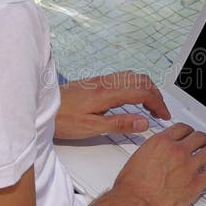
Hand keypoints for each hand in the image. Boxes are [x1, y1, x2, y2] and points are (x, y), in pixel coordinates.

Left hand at [54, 71, 170, 139]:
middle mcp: (106, 83)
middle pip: (142, 81)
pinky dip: (136, 86)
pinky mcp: (95, 83)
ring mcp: (101, 81)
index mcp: (108, 93)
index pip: (143, 93)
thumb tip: (143, 122)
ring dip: (147, 88)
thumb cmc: (62, 119)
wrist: (41, 108)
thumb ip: (120, 124)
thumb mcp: (92, 128)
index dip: (158, 103)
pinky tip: (132, 97)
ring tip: (150, 105)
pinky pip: (123, 78)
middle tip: (161, 111)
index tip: (163, 115)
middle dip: (156, 94)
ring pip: (133, 77)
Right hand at [113, 122, 205, 205]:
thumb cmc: (132, 185)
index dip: (188, 131)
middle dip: (202, 139)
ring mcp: (189, 167)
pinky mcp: (196, 184)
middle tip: (203, 142)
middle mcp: (177, 151)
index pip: (182, 128)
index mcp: (162, 142)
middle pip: (199, 137)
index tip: (190, 134)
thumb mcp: (139, 156)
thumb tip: (159, 151)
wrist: (135, 203)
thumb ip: (153, 150)